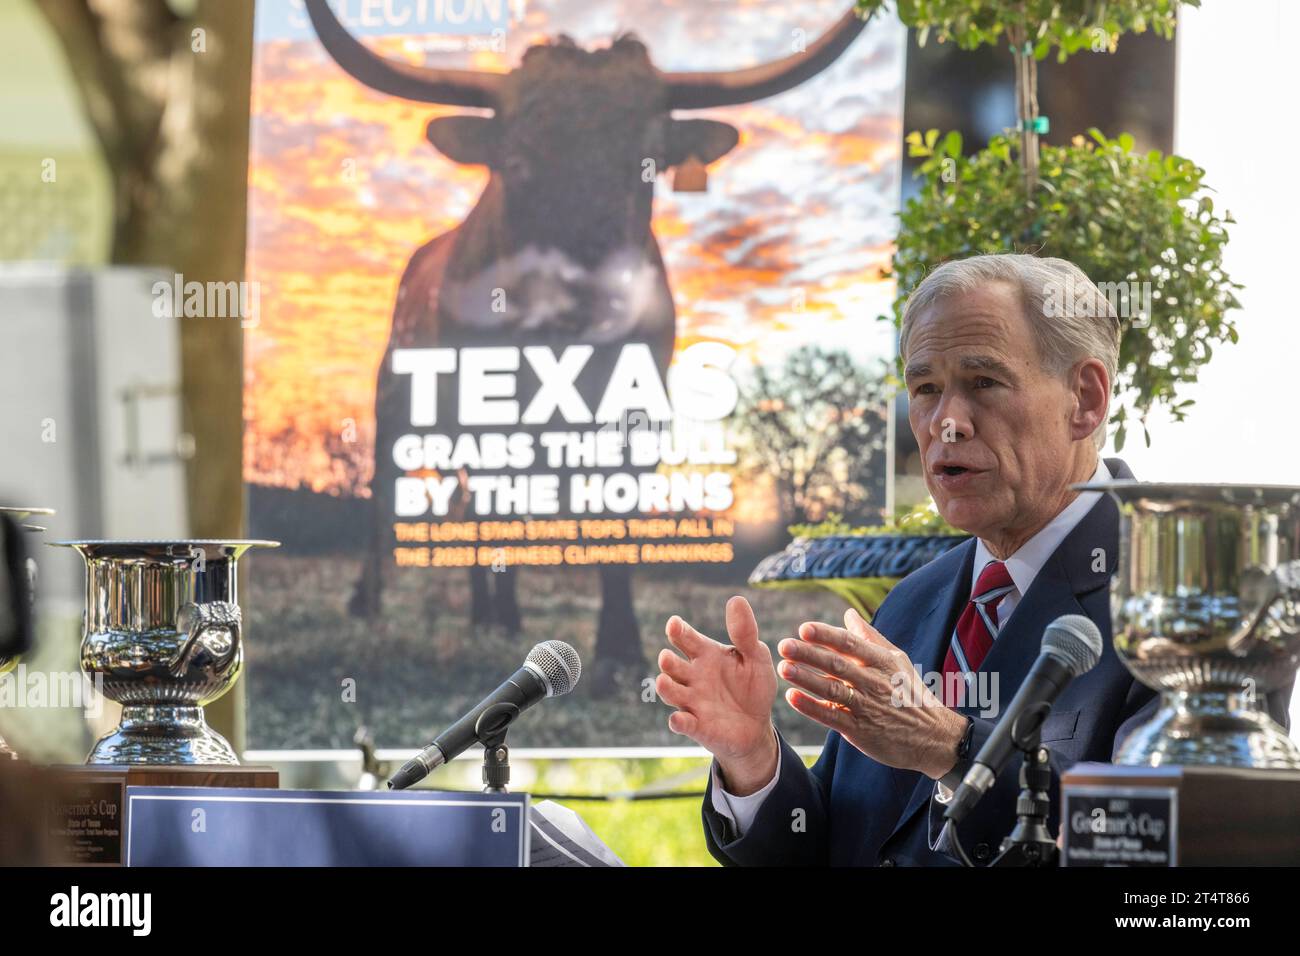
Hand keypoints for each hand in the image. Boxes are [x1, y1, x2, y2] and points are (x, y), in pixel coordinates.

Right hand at [657, 596, 778, 794]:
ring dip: (665, 688)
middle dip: (667, 661)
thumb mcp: (756, 657)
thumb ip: (745, 632)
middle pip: (672, 665)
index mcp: (705, 655)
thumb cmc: (753, 687)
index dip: (678, 631)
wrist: (757, 727)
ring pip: (671, 692)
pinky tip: (679, 719)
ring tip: (664, 682)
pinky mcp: (696, 726)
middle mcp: (693, 676)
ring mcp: (692, 701)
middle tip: (668, 657)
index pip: (686, 639)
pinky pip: (682, 723)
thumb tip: (736, 599)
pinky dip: (678, 721)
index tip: (674, 624)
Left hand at [777, 607, 966, 779]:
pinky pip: (832, 717)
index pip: (851, 644)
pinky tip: (793, 697)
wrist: (932, 736)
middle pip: (837, 665)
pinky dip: (812, 707)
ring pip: (833, 690)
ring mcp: (867, 707)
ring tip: (784, 668)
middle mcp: (874, 683)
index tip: (804, 628)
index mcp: (882, 662)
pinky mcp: (860, 730)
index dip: (827, 635)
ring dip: (806, 679)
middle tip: (784, 645)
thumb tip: (849, 613)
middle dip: (809, 654)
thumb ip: (869, 637)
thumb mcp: (897, 660)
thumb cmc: (910, 692)